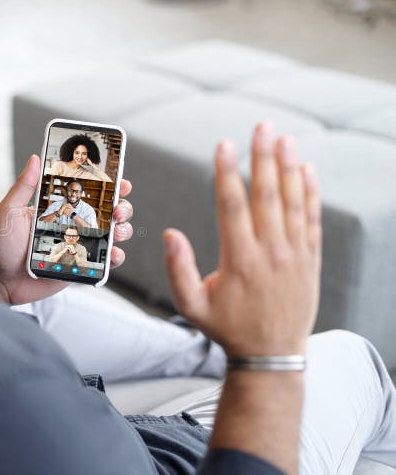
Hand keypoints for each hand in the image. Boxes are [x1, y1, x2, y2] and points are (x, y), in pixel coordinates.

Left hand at [0, 155, 133, 305]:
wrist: (1, 279)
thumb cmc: (3, 245)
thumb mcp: (9, 210)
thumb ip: (23, 186)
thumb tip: (35, 159)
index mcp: (59, 208)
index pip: (89, 193)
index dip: (109, 186)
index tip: (119, 181)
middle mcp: (73, 225)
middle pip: (108, 212)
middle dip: (121, 207)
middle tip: (118, 209)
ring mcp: (79, 245)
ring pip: (112, 235)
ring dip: (122, 229)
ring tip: (117, 230)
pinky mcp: (81, 264)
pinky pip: (105, 261)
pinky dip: (115, 257)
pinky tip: (112, 254)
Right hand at [163, 123, 320, 356]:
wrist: (272, 355)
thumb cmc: (226, 328)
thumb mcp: (190, 306)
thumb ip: (177, 269)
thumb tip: (169, 234)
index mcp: (240, 260)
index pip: (232, 206)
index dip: (228, 173)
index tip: (224, 145)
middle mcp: (270, 252)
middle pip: (267, 195)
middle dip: (263, 158)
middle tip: (262, 127)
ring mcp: (294, 255)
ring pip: (293, 203)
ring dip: (289, 168)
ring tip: (285, 139)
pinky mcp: (310, 260)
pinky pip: (313, 221)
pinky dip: (311, 194)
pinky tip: (307, 170)